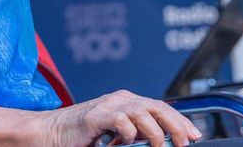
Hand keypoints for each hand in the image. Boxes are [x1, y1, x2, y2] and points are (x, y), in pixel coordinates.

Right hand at [32, 89, 200, 146]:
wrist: (47, 134)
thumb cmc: (79, 137)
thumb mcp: (114, 135)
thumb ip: (133, 134)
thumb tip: (157, 142)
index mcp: (126, 102)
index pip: (161, 108)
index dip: (180, 121)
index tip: (195, 135)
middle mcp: (120, 100)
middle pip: (157, 107)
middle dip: (177, 124)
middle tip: (187, 142)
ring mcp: (107, 105)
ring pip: (143, 112)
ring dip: (156, 132)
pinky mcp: (94, 116)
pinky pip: (120, 121)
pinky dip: (128, 133)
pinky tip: (125, 144)